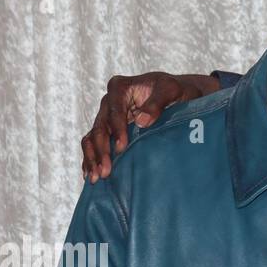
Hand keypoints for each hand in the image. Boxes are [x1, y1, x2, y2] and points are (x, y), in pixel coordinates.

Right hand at [81, 72, 218, 181]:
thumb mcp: (171, 90)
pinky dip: (91, 159)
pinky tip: (91, 175)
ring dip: (93, 158)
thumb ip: (157, 102)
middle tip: (106, 171)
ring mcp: (106, 117)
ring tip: (97, 178)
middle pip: (100, 126)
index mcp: (120, 88)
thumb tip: (141, 121)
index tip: (122, 148)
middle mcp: (108, 102)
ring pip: (92, 137)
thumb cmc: (174, 91)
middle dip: (102, 150)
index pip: (114, 110)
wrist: (175, 96)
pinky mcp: (108, 130)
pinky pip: (93, 145)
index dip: (117, 129)